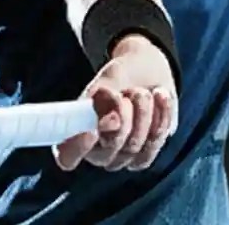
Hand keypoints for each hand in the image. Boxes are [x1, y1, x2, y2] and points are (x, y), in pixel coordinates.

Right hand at [54, 34, 177, 172]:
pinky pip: (154, 144)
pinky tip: (159, 96)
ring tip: (142, 91)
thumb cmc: (119, 77)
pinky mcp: (144, 154)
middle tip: (130, 92)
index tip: (92, 130)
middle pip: (109, 151)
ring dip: (144, 112)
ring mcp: (120, 156)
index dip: (78, 148)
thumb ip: (103, 102)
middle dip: (125, 116)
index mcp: (74, 132)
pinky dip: (161, 116)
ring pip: (135, 148)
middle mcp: (95, 151)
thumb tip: (107, 124)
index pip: (67, 157)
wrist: (146, 72)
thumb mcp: (108, 82)